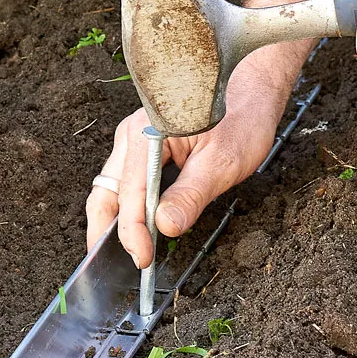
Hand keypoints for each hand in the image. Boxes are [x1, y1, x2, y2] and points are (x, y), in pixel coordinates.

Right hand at [85, 49, 294, 263]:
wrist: (251, 91)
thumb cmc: (241, 118)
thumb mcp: (223, 162)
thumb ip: (192, 194)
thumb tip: (165, 226)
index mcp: (147, 133)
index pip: (130, 193)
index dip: (132, 231)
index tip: (142, 259)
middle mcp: (133, 135)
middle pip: (106, 191)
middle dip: (105, 231)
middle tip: (113, 266)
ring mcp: (135, 142)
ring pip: (112, 189)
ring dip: (115, 222)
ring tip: (124, 252)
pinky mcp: (144, 150)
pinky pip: (126, 183)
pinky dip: (127, 209)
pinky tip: (137, 230)